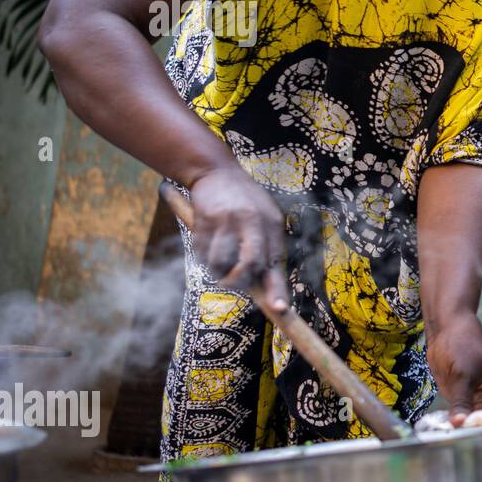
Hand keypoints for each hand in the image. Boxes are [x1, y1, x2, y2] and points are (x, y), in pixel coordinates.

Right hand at [187, 164, 289, 313]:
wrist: (216, 172)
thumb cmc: (247, 201)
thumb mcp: (267, 217)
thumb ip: (268, 247)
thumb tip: (267, 285)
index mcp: (272, 224)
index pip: (275, 262)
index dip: (277, 288)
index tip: (280, 309)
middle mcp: (251, 222)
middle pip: (248, 264)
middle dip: (239, 281)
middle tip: (231, 281)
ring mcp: (226, 221)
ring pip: (220, 263)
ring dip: (217, 269)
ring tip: (218, 256)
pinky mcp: (203, 220)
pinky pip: (201, 253)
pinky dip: (203, 256)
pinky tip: (208, 242)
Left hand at [427, 313, 481, 444]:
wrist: (447, 329)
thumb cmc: (463, 345)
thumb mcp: (463, 373)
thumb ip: (462, 401)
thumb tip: (460, 426)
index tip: (474, 438)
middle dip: (481, 438)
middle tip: (461, 442)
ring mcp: (477, 402)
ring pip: (476, 427)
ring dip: (466, 434)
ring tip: (449, 438)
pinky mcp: (462, 402)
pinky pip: (462, 421)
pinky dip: (455, 427)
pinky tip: (443, 430)